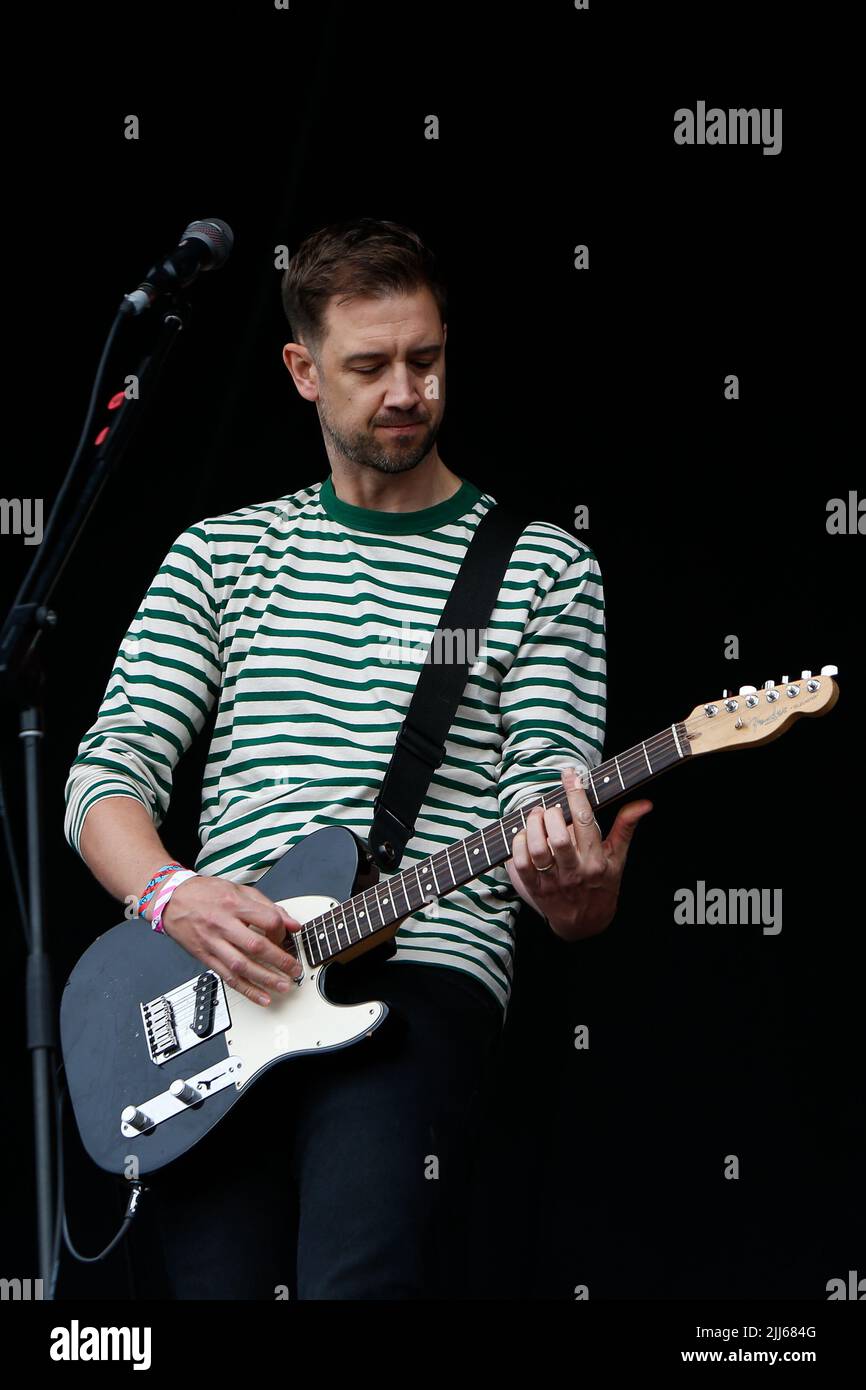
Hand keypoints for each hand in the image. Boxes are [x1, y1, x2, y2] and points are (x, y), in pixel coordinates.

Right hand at [161, 876, 303, 1006]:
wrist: (171, 899)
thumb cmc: (204, 893)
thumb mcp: (238, 890)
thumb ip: (267, 906)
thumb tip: (292, 924)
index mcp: (234, 904)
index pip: (267, 920)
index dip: (281, 932)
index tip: (286, 938)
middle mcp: (223, 924)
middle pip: (256, 946)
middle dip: (280, 961)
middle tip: (295, 970)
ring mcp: (212, 942)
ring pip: (241, 966)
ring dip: (265, 979)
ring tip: (283, 986)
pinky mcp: (205, 957)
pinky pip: (227, 977)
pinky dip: (245, 989)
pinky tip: (260, 997)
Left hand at [507, 765, 652, 939]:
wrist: (585, 923)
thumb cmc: (602, 884)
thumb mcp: (618, 857)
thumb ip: (626, 827)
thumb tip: (644, 804)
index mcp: (597, 861)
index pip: (586, 821)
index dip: (576, 794)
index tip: (571, 775)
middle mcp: (575, 871)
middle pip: (559, 837)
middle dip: (552, 813)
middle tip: (552, 806)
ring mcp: (553, 881)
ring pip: (537, 849)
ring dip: (533, 825)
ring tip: (537, 815)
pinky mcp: (534, 888)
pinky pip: (520, 863)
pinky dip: (518, 843)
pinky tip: (524, 834)